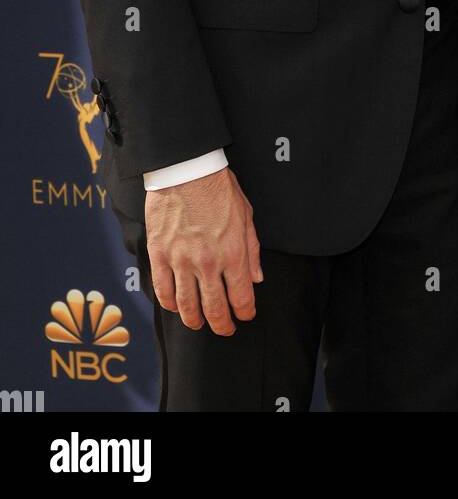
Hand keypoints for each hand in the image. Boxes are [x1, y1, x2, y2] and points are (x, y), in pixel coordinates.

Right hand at [145, 166, 262, 335]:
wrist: (186, 169)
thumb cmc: (218, 188)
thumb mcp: (246, 214)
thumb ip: (252, 249)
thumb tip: (257, 277)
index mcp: (233, 253)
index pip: (241, 297)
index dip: (245, 312)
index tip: (245, 316)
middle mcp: (208, 263)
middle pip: (215, 309)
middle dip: (222, 324)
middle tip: (225, 329)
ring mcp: (181, 261)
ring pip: (186, 306)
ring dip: (194, 320)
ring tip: (199, 323)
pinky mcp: (159, 255)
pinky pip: (162, 290)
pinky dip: (169, 304)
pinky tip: (174, 307)